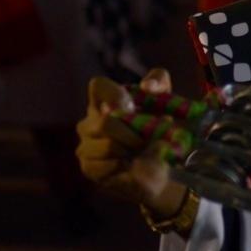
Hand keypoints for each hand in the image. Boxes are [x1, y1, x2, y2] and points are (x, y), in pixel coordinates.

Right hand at [75, 68, 185, 214]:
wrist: (161, 162)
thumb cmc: (159, 126)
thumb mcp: (165, 100)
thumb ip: (159, 82)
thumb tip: (147, 86)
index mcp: (104, 100)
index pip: (98, 86)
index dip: (115, 95)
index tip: (132, 107)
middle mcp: (89, 121)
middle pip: (106, 123)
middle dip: (134, 133)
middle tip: (150, 139)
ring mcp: (86, 145)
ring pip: (109, 146)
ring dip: (134, 150)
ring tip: (144, 150)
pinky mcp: (89, 167)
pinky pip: (109, 165)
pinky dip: (129, 166)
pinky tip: (134, 164)